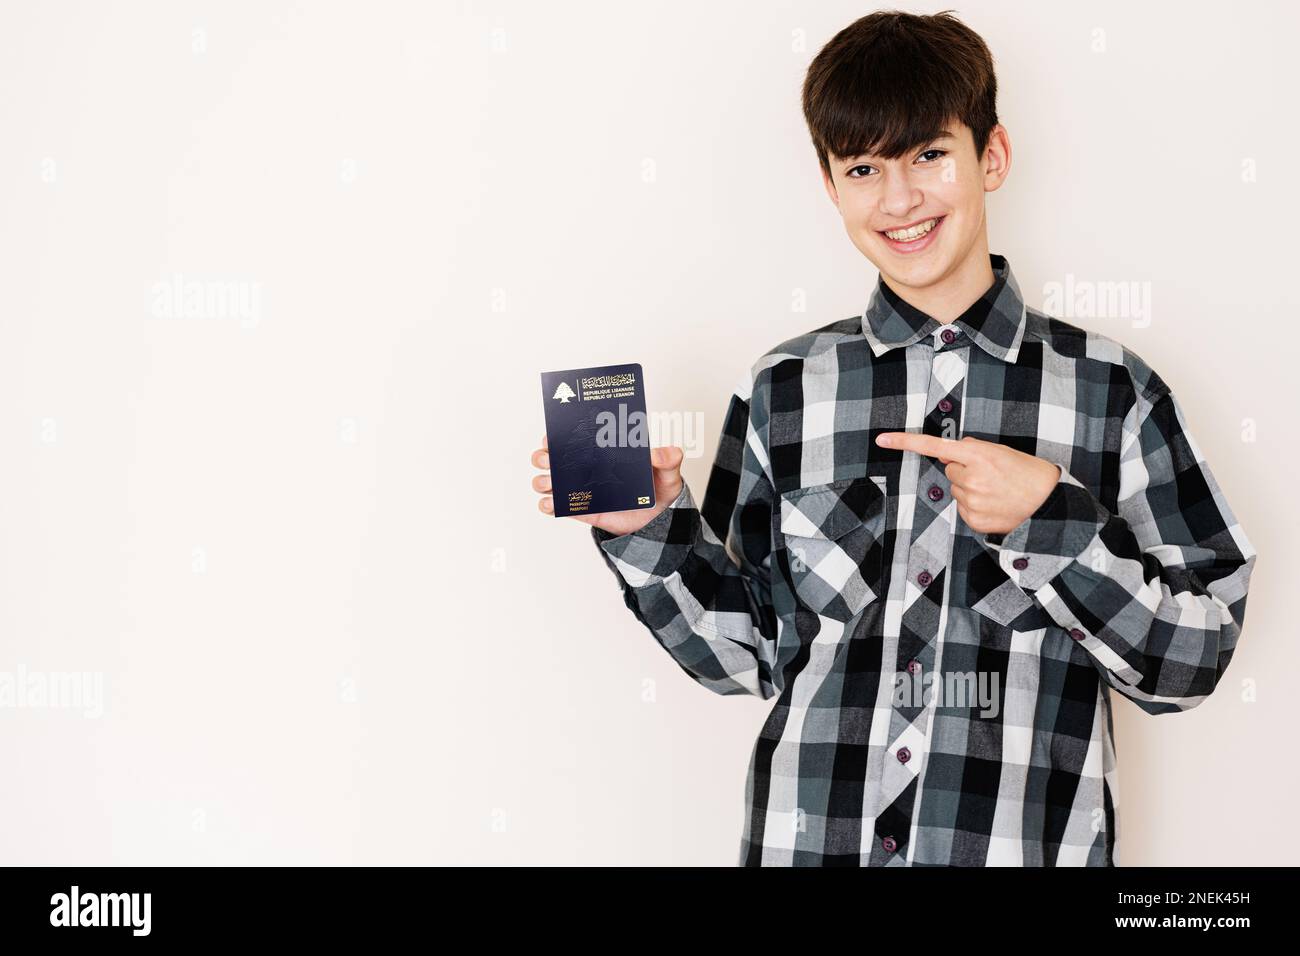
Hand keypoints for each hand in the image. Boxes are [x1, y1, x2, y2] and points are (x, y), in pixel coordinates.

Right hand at [530, 434, 684, 535]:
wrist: (657, 521)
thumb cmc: (659, 489)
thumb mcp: (667, 473)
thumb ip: (668, 460)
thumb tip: (663, 452)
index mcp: (601, 451)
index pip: (573, 437)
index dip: (556, 435)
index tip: (551, 436)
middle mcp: (585, 467)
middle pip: (551, 457)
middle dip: (543, 456)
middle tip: (548, 459)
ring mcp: (580, 489)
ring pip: (548, 481)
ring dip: (542, 480)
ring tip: (550, 482)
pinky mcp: (581, 510)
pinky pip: (557, 507)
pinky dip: (548, 505)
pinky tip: (551, 503)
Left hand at [875, 432, 1059, 534]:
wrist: (1050, 505)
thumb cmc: (1029, 474)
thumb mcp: (1003, 452)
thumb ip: (973, 449)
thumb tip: (948, 450)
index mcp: (979, 456)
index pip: (934, 446)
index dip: (905, 442)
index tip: (882, 440)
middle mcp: (970, 478)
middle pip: (949, 469)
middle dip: (964, 470)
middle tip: (991, 475)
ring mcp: (970, 501)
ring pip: (956, 489)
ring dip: (970, 488)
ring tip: (997, 491)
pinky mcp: (972, 520)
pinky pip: (962, 508)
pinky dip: (974, 506)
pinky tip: (994, 505)